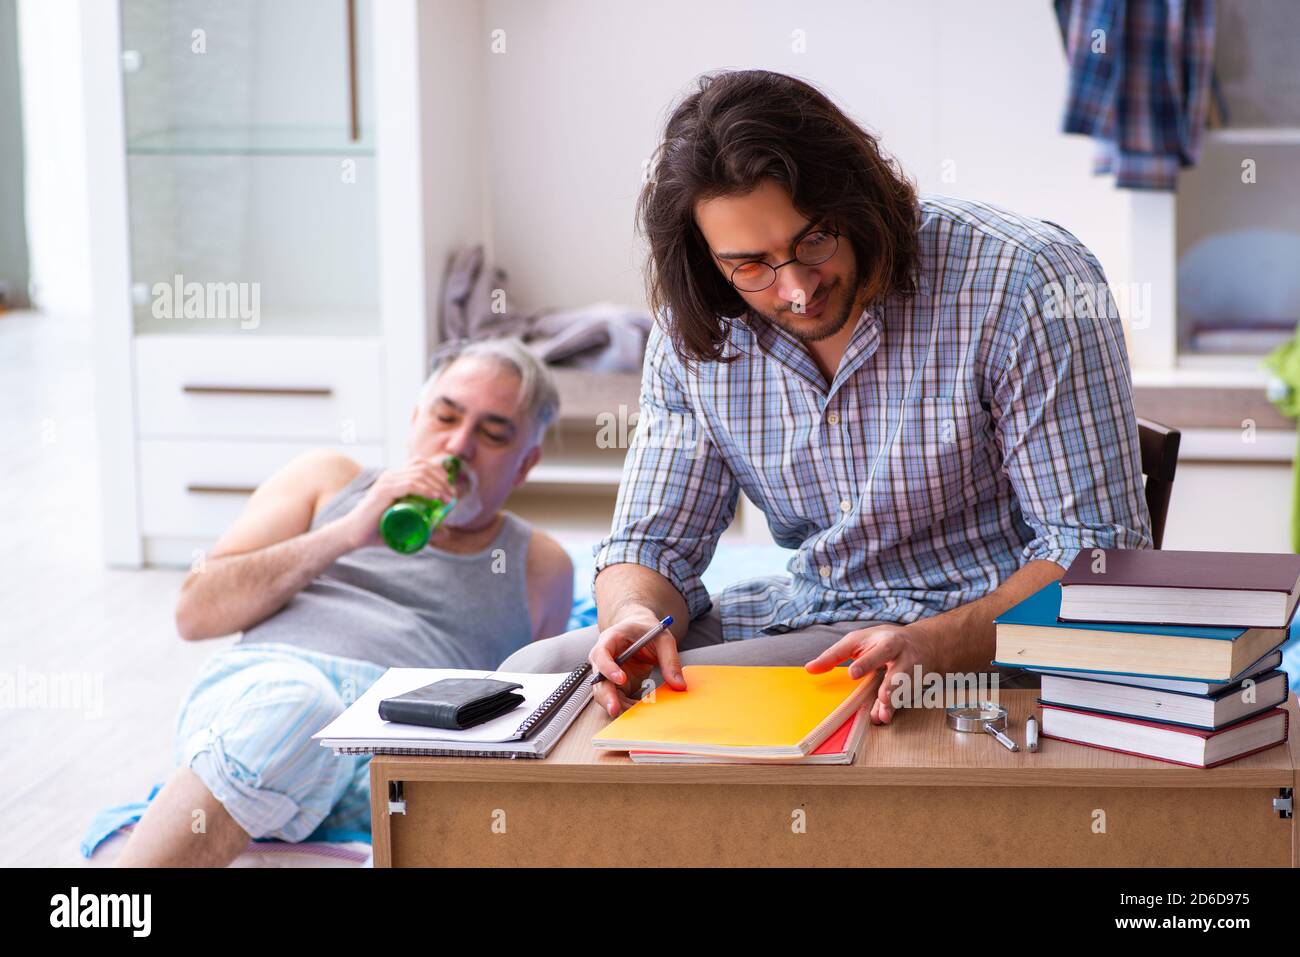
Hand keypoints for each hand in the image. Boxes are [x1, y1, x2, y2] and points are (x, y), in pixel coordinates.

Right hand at [335, 457, 459, 549]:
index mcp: (395, 478)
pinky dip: (425, 489)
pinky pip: (409, 484)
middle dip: (442, 480)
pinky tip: (435, 497)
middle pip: (423, 467)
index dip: (439, 473)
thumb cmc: (377, 531)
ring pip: (419, 474)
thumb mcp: (406, 527)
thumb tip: (447, 533)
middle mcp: (391, 476)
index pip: (421, 464)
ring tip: (448, 499)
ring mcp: (386, 482)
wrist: (353, 536)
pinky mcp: (383, 491)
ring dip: (438, 485)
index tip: (450, 490)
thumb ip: (425, 528)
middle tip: (452, 497)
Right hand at [588, 612, 684, 716]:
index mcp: (609, 640)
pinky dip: (627, 707)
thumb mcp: (662, 639)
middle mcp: (602, 659)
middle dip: (606, 696)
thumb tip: (678, 685)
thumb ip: (670, 660)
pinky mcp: (615, 686)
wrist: (639, 630)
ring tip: (636, 713)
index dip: (608, 668)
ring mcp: (607, 674)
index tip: (622, 679)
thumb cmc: (646, 630)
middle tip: (616, 710)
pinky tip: (640, 710)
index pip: (601, 654)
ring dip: (618, 705)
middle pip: (598, 680)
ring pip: (605, 694)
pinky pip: (617, 699)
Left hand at [804, 623, 932, 724]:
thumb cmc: (881, 641)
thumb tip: (810, 669)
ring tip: (882, 715)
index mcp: (887, 642)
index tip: (853, 673)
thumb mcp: (857, 641)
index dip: (865, 662)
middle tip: (883, 697)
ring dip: (894, 703)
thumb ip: (835, 655)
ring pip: (905, 690)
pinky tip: (883, 717)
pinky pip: (905, 699)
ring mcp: (912, 673)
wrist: (923, 643)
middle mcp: (903, 657)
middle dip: (891, 684)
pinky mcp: (915, 686)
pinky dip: (894, 709)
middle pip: (899, 670)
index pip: (877, 651)